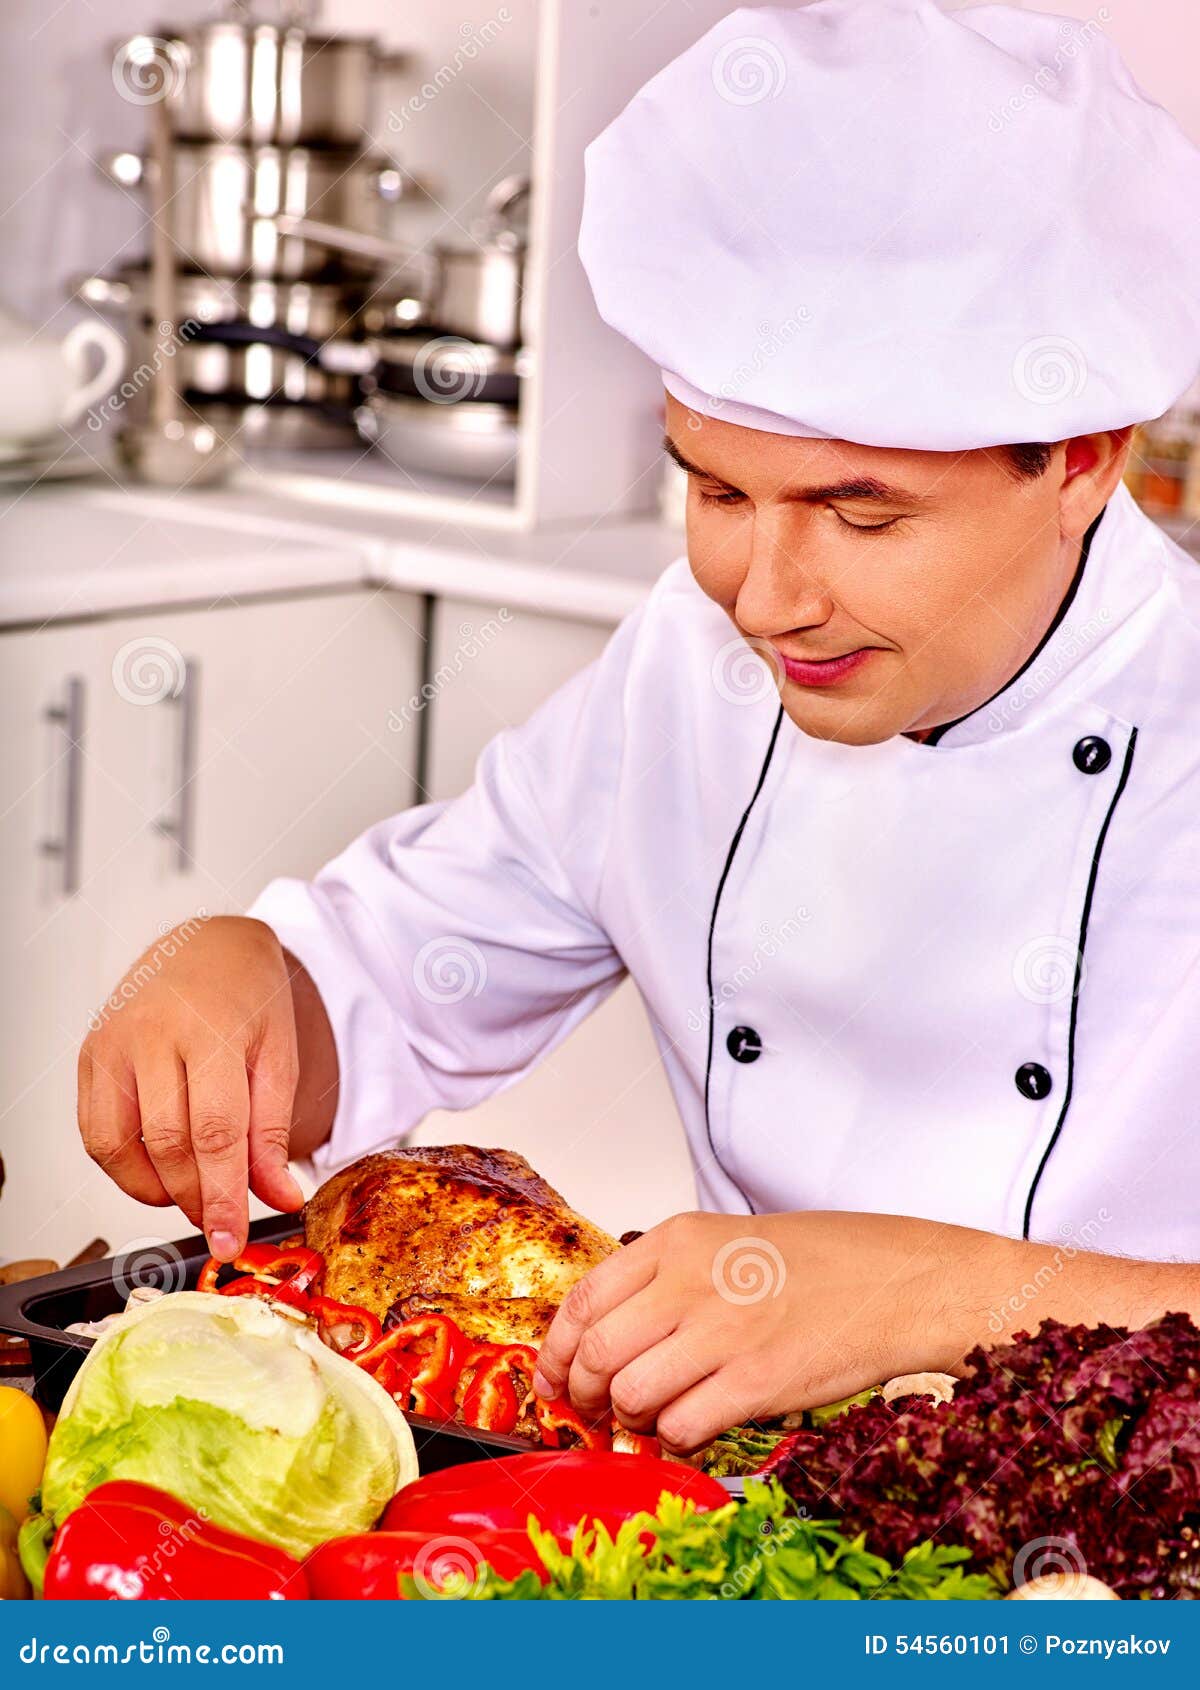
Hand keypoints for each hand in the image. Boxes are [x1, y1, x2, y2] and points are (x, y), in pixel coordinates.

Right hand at [78, 916, 327, 1260]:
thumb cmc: (248, 997)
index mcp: (211, 1032)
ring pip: (119, 1146)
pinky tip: (159, 1167)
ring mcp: (112, 1045)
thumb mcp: (280, 1057)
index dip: (224, 1197)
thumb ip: (274, 1132)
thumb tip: (282, 1198)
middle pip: (168, 1145)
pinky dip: (125, 1167)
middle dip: (195, 1199)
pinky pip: (95, 1133)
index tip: (232, 1241)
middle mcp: (151, 1036)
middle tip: (220, 1221)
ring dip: (156, 1189)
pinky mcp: (89, 1055)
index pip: (215, 1134)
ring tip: (194, 1191)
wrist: (209, 944)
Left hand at [532, 1210, 1010, 1452]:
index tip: (553, 1377)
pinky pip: (680, 1427)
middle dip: (586, 1393)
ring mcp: (721, 1333)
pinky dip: (673, 1441)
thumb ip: (666, 1278)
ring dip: (632, 1420)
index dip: (556, 1351)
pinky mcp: (755, 1382)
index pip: (583, 1301)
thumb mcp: (726, 1241)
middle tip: (596, 1408)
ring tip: (652, 1417)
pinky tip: (690, 1430)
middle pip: (596, 1354)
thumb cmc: (821, 1261)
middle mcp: (689, 1281)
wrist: (898, 1281)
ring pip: (631, 1395)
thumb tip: (608, 1335)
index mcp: (677, 1240)